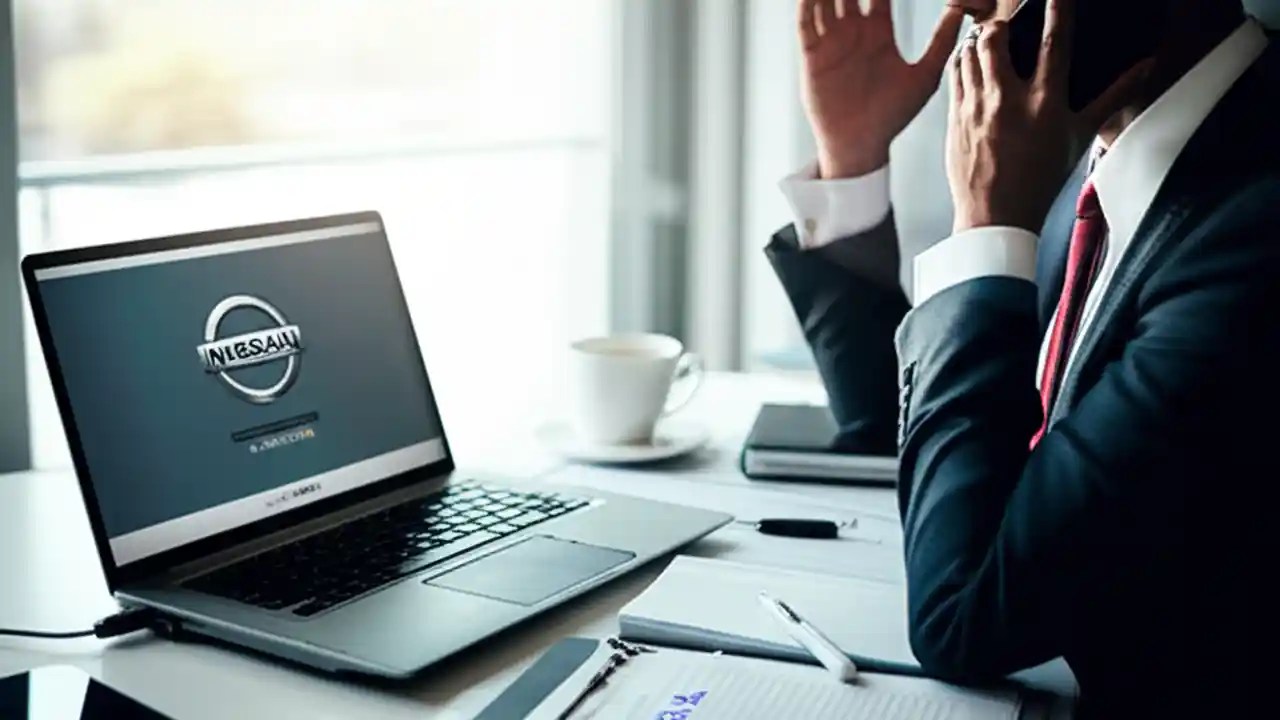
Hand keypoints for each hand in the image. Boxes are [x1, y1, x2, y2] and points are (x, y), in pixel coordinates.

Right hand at [800, 0, 995, 178]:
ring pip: (825, 1)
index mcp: (878, 32)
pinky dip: (807, 5)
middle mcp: (853, 32)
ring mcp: (831, 43)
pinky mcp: (812, 56)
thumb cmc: (893, 115)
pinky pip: (806, 23)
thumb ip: (942, 42)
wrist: (861, 144)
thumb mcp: (924, 76)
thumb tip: (963, 10)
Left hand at [946, 0, 1152, 232]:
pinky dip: (961, 63)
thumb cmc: (1040, 178)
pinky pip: (953, 75)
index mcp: (1045, 102)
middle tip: (1006, 29)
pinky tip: (969, 65)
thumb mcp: (1080, 135)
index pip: (1053, 42)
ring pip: (968, 53)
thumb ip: (1113, 96)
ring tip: (987, 46)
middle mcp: (1007, 100)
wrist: (995, 215)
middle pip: (996, 39)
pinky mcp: (954, 118)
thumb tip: (1147, 67)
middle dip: (999, 26)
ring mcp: (976, 108)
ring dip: (977, 42)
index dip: (1057, 9)